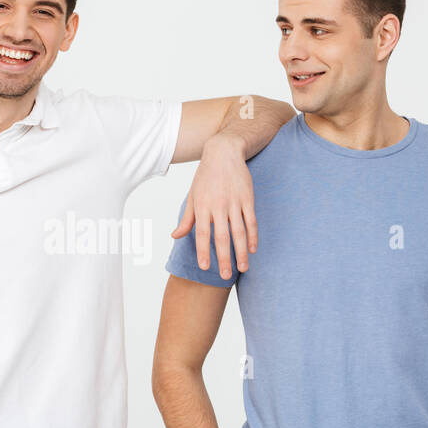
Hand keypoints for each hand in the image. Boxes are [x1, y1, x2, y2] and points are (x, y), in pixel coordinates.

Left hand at [171, 132, 254, 277]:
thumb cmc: (205, 176)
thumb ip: (186, 219)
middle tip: (226, 276)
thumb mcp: (193, 196)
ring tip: (244, 268)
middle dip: (224, 258)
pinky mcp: (248, 198)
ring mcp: (234, 202)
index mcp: (202, 206)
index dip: (203, 251)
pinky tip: (253, 249)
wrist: (224, 152)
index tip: (205, 267)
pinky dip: (253, 236)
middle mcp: (218, 206)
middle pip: (222, 236)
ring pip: (239, 231)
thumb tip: (175, 236)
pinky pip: (251, 221)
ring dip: (241, 251)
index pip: (201, 233)